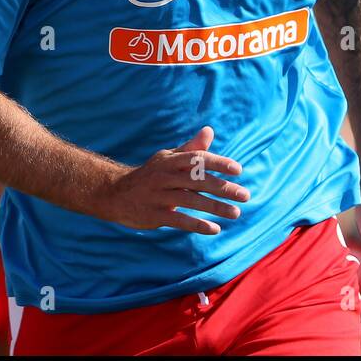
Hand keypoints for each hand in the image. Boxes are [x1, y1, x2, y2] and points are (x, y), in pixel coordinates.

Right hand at [100, 126, 248, 233]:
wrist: (115, 193)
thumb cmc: (150, 175)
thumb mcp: (167, 159)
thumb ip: (190, 149)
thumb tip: (209, 131)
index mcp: (170, 161)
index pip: (198, 159)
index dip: (218, 163)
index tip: (238, 170)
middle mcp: (165, 176)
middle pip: (198, 180)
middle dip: (223, 188)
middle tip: (245, 195)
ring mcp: (158, 195)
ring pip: (191, 200)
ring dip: (215, 207)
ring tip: (235, 213)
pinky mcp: (154, 214)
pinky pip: (179, 220)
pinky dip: (197, 225)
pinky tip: (214, 229)